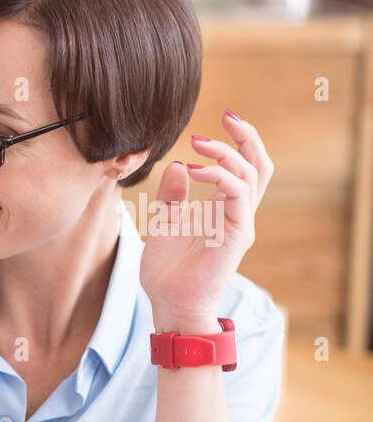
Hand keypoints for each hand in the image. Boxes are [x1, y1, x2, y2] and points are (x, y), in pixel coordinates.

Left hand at [139, 108, 273, 332]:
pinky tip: (195, 170)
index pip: (242, 168)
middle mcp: (237, 214)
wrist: (170, 306)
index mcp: (223, 210)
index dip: (237, 142)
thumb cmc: (167, 273)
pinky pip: (238, 195)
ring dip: (227, 153)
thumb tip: (179, 166)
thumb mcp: (163, 225)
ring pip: (251, 175)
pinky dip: (220, 176)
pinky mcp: (237, 235)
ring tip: (198, 143)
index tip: (219, 121)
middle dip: (247, 137)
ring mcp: (240, 224)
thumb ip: (172, 198)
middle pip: (259, 166)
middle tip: (228, 115)